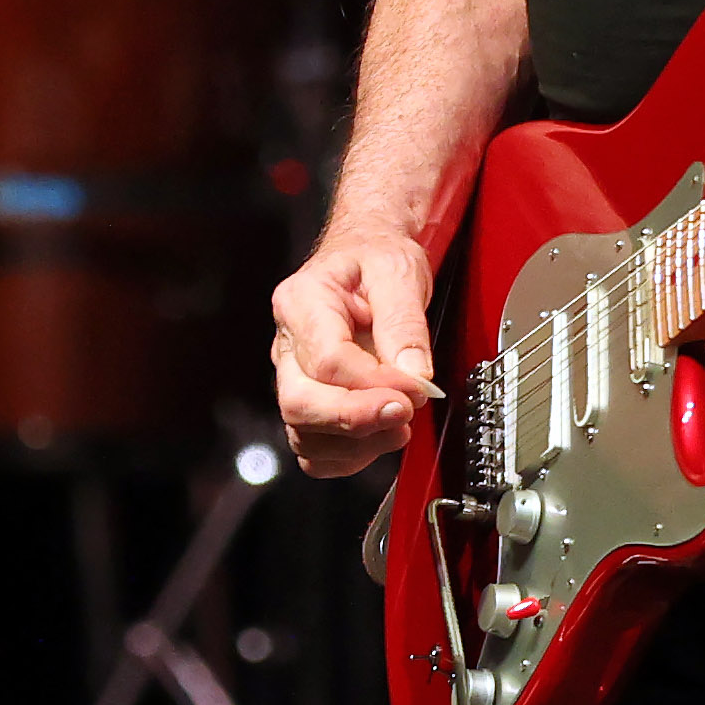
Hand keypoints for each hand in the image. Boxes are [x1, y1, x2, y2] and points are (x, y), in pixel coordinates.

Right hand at [270, 232, 440, 477]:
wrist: (367, 250)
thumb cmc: (376, 255)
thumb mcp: (399, 269)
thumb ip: (405, 322)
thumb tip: (414, 375)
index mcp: (301, 301)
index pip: (328, 360)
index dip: (374, 385)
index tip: (417, 389)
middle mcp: (287, 343)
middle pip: (301, 403)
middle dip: (356, 419)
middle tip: (404, 413)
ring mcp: (292, 375)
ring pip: (304, 432)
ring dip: (356, 442)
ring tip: (401, 424)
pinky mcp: (308, 398)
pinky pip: (313, 445)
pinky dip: (348, 454)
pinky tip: (382, 436)